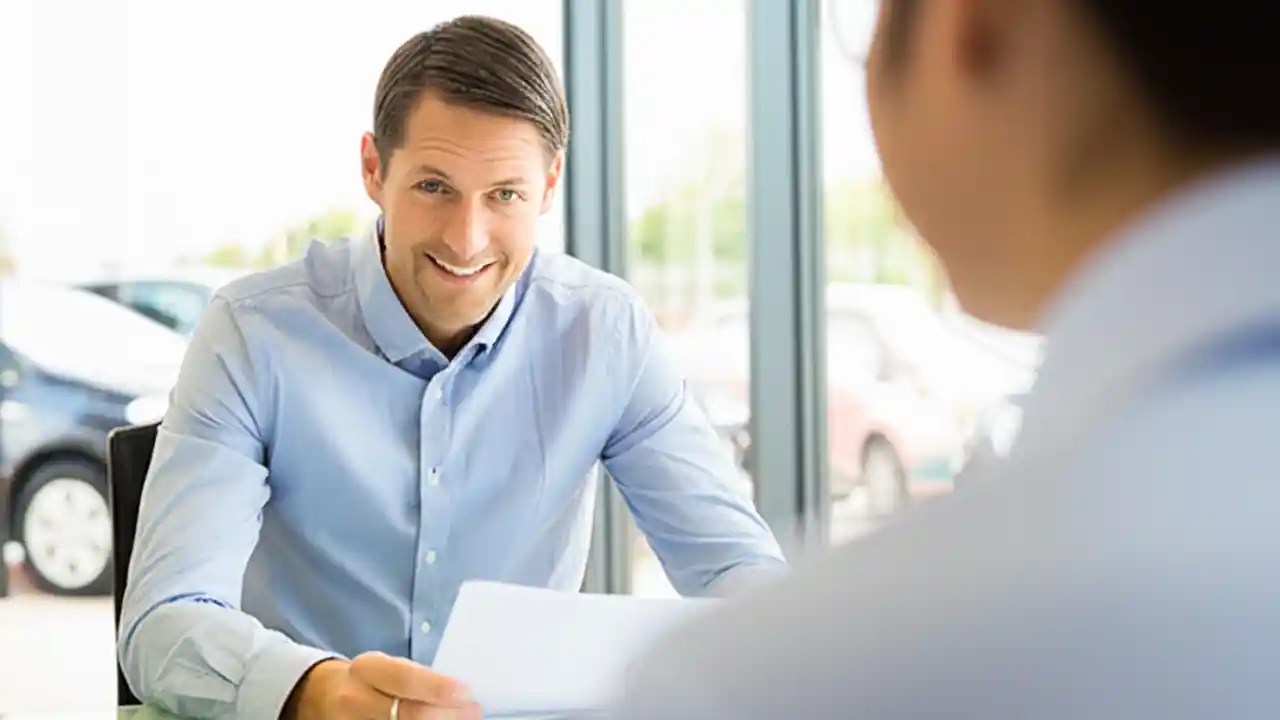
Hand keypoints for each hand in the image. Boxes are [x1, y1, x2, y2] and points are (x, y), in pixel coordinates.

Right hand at [285, 652, 480, 719]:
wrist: (315, 696)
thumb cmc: (365, 680)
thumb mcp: (384, 667)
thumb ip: (416, 679)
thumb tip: (461, 696)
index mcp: (366, 670)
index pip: (405, 679)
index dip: (438, 688)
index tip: (466, 692)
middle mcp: (354, 700)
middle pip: (408, 715)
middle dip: (448, 715)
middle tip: (474, 712)